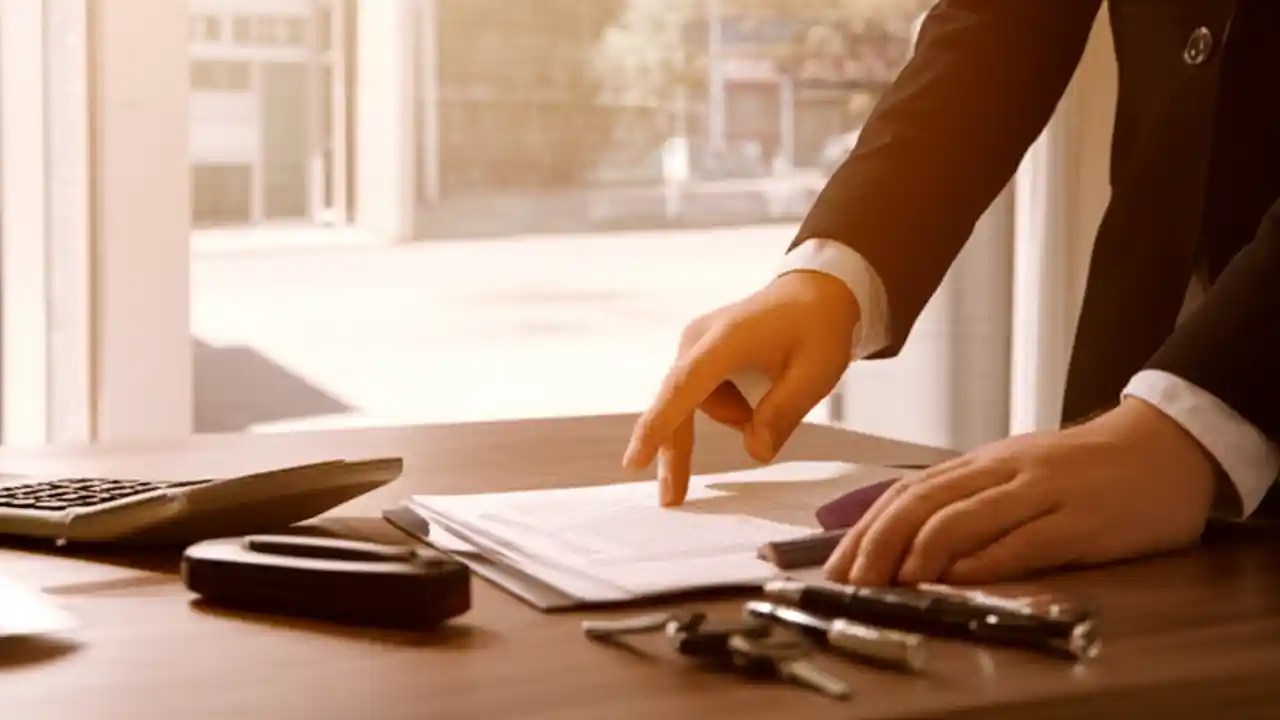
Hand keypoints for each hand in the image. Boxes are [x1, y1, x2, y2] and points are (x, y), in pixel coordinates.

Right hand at [622, 271, 859, 505]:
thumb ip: (783, 412)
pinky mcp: (697, 353)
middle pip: (677, 404)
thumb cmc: (818, 328)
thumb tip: (755, 452)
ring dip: (736, 417)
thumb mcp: (816, 372)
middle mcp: (698, 340)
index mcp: (726, 340)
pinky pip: (702, 395)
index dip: (659, 425)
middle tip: (672, 500)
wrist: (814, 292)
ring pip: (699, 405)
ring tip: (778, 390)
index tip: (635, 460)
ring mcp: (693, 344)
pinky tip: (762, 390)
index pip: (684, 386)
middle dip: (674, 452)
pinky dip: (729, 408)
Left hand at [824, 397, 1219, 585]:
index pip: (906, 493)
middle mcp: (1002, 472)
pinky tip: (960, 578)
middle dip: (879, 542)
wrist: (1162, 447)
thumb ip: (966, 504)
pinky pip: (1025, 540)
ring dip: (921, 551)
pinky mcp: (1080, 519)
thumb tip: (906, 543)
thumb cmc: (1080, 470)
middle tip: (854, 581)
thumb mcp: (1013, 477)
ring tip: (894, 581)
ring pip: (966, 517)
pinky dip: (986, 561)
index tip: (838, 565)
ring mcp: (1041, 492)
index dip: (866, 528)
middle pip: (923, 503)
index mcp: (980, 464)